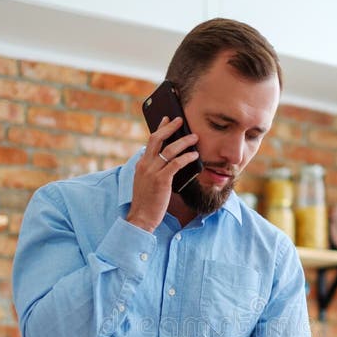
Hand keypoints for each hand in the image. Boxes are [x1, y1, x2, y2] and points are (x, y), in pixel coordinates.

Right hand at [127, 116, 199, 232]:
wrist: (141, 218)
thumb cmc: (147, 202)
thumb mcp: (147, 182)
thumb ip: (154, 170)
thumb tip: (169, 161)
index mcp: (141, 164)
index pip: (150, 141)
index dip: (160, 128)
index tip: (167, 119)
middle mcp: (144, 165)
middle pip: (157, 139)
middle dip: (170, 127)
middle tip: (181, 120)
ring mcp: (152, 172)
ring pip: (169, 149)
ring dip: (184, 141)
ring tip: (195, 137)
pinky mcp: (161, 180)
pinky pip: (176, 164)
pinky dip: (187, 157)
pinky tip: (195, 155)